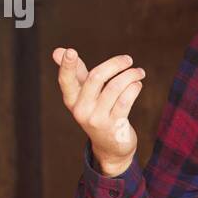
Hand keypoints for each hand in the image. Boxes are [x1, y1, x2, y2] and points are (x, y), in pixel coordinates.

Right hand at [52, 47, 145, 174]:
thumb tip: (58, 50)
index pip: (66, 81)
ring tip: (139, 72)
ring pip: (115, 87)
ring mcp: (98, 119)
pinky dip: (134, 88)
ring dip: (130, 75)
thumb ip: (75, 72)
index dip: (67, 66)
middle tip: (128, 59)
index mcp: (72, 100)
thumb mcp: (84, 95)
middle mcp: (81, 110)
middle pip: (96, 78)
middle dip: (115, 64)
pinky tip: (137, 84)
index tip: (70, 51)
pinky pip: (125, 100)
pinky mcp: (114, 126)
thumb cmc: (97, 112)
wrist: (110, 147)